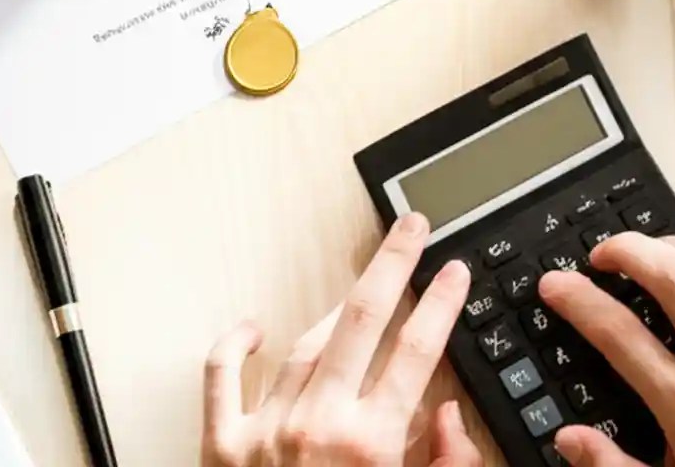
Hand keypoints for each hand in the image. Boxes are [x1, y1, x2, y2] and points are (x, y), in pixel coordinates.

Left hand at [201, 213, 482, 465]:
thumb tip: (447, 417)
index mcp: (372, 446)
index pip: (418, 351)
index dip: (442, 303)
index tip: (454, 272)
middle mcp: (318, 426)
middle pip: (363, 320)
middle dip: (393, 265)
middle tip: (409, 228)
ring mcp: (266, 430)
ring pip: (306, 342)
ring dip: (335, 311)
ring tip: (359, 291)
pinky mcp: (221, 444)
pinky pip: (222, 375)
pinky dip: (236, 345)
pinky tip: (254, 326)